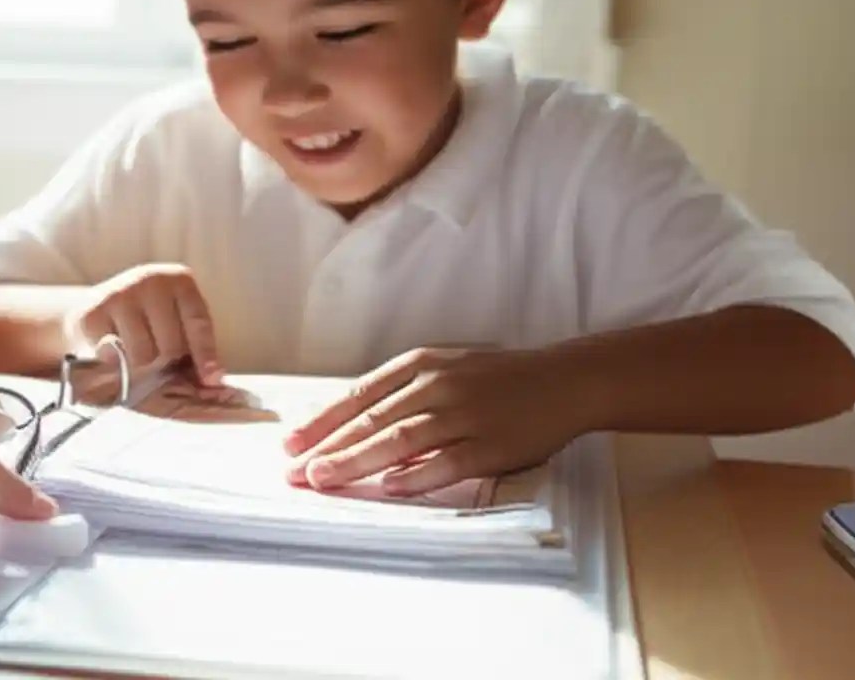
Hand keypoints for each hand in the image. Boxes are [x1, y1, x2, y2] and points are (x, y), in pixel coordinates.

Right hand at [66, 263, 223, 384]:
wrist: (97, 304)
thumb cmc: (149, 319)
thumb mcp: (177, 323)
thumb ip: (194, 349)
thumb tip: (212, 382)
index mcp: (180, 281)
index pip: (198, 324)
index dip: (206, 356)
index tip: (212, 381)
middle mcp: (151, 281)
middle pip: (171, 346)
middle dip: (167, 362)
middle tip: (158, 359)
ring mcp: (120, 294)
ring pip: (142, 356)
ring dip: (141, 365)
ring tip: (135, 351)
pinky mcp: (93, 313)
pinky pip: (113, 358)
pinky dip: (116, 363)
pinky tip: (113, 349)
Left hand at [284, 347, 582, 495]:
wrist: (564, 380)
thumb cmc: (497, 380)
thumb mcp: (446, 369)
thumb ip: (403, 394)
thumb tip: (354, 427)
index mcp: (421, 366)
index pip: (359, 396)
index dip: (323, 421)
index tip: (290, 444)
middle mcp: (437, 387)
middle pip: (371, 420)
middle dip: (328, 448)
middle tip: (294, 472)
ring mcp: (464, 416)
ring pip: (400, 440)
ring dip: (357, 461)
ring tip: (323, 479)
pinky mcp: (491, 445)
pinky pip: (447, 463)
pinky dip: (417, 475)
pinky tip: (388, 487)